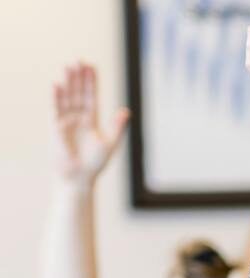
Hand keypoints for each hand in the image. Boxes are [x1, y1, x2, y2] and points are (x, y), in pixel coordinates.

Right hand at [51, 62, 128, 185]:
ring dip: (68, 82)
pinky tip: (57, 84)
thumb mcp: (110, 142)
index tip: (91, 66)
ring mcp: (66, 121)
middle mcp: (78, 117)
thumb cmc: (95, 163)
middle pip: (78, 92)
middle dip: (78, 77)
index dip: (91, 81)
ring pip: (67, 97)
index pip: (91, 96)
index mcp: (91, 120)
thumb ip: (117, 126)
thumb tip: (125, 109)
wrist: (79, 177)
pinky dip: (56, 97)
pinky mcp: (56, 127)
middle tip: (79, 60)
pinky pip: (56, 109)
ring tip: (68, 66)